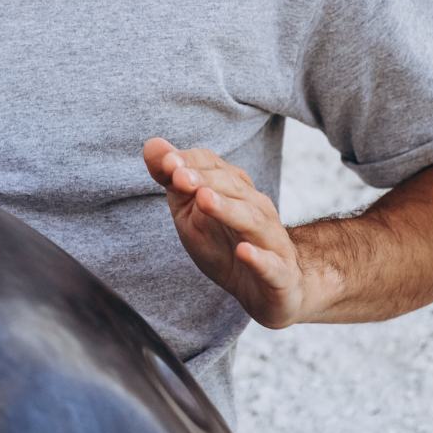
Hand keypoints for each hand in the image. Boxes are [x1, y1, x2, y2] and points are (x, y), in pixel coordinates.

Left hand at [141, 137, 311, 328]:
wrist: (269, 288)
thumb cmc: (225, 245)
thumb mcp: (190, 213)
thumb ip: (173, 181)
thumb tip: (152, 145)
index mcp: (236, 191)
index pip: (214, 167)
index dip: (191, 163)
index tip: (167, 161)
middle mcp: (257, 209)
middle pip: (233, 188)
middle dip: (205, 180)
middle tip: (179, 176)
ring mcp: (272, 241)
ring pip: (252, 220)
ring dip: (228, 209)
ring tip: (204, 199)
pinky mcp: (280, 275)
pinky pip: (271, 266)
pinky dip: (259, 258)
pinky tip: (244, 252)